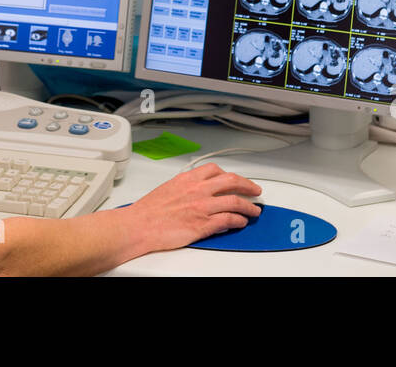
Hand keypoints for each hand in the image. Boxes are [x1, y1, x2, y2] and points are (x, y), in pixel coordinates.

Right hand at [125, 163, 261, 252]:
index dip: (231, 175)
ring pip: (235, 201)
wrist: (139, 225)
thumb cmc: (149, 210)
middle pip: (232, 182)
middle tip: (255, 190)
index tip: (236, 180)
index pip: (216, 170)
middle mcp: (198, 190)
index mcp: (188, 179)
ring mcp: (202, 207)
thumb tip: (202, 194)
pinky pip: (228, 220)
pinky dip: (239, 220)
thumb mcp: (170, 189)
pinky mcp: (203, 224)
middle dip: (248, 186)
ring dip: (249, 207)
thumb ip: (189, 188)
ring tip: (254, 210)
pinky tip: (241, 222)